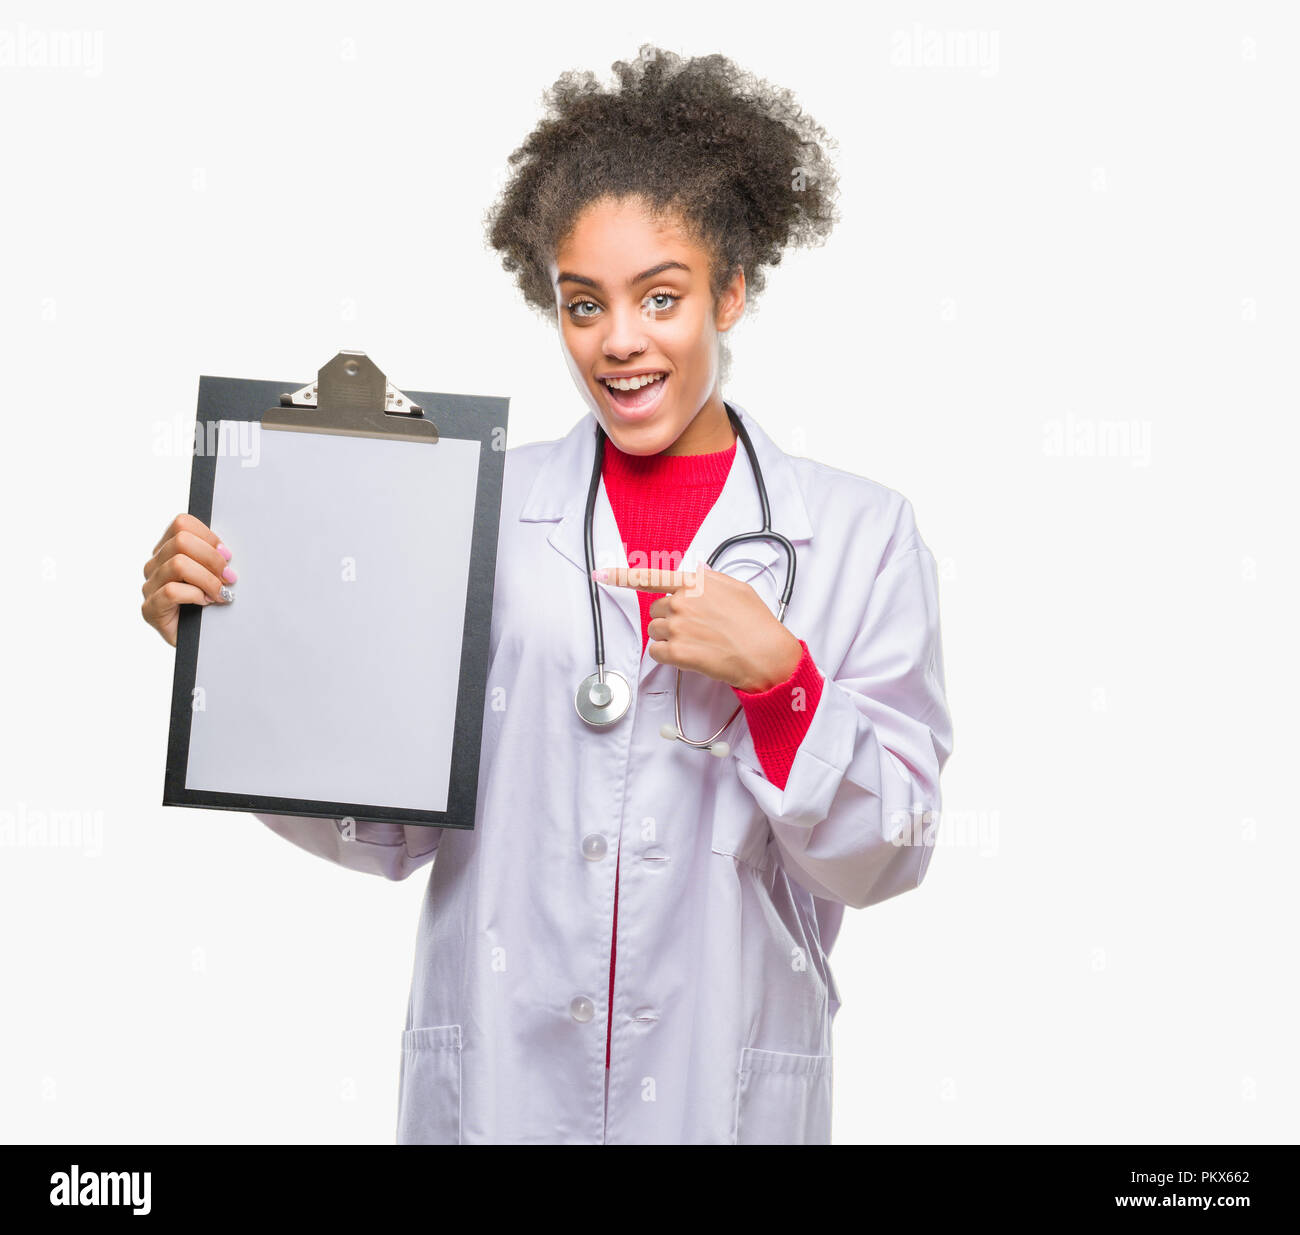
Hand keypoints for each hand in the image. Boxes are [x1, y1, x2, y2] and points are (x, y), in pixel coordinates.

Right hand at [141, 513, 234, 646]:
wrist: (202, 643)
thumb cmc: (210, 607)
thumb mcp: (216, 576)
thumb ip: (216, 559)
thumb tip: (227, 552)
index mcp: (168, 550)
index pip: (182, 524)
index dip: (209, 536)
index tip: (228, 555)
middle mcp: (155, 566)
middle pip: (181, 541)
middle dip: (212, 559)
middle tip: (229, 577)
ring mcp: (150, 587)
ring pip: (178, 565)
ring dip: (208, 579)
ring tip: (220, 594)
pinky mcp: (150, 609)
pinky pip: (172, 591)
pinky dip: (195, 595)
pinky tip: (205, 603)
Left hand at [597, 562, 801, 692]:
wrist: (765, 655)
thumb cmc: (756, 624)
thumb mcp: (738, 589)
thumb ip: (712, 579)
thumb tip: (697, 573)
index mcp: (695, 583)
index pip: (652, 576)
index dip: (622, 577)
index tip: (601, 575)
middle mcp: (682, 601)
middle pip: (656, 609)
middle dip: (670, 618)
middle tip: (696, 629)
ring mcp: (677, 626)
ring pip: (655, 631)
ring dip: (669, 639)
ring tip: (698, 643)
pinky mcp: (676, 651)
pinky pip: (656, 652)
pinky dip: (667, 656)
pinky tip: (689, 656)